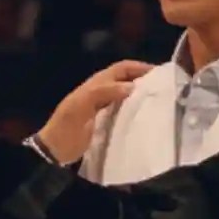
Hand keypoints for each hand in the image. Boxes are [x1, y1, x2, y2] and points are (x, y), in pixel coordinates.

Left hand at [37, 60, 153, 164]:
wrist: (54, 150)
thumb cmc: (67, 127)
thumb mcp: (81, 106)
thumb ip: (103, 93)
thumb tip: (131, 86)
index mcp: (94, 84)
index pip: (121, 68)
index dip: (138, 67)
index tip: (159, 73)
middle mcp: (100, 91)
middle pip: (125, 79)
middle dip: (142, 78)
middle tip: (163, 87)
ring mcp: (102, 106)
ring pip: (124, 93)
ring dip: (139, 92)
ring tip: (158, 100)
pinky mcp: (104, 121)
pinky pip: (122, 108)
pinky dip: (134, 107)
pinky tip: (144, 115)